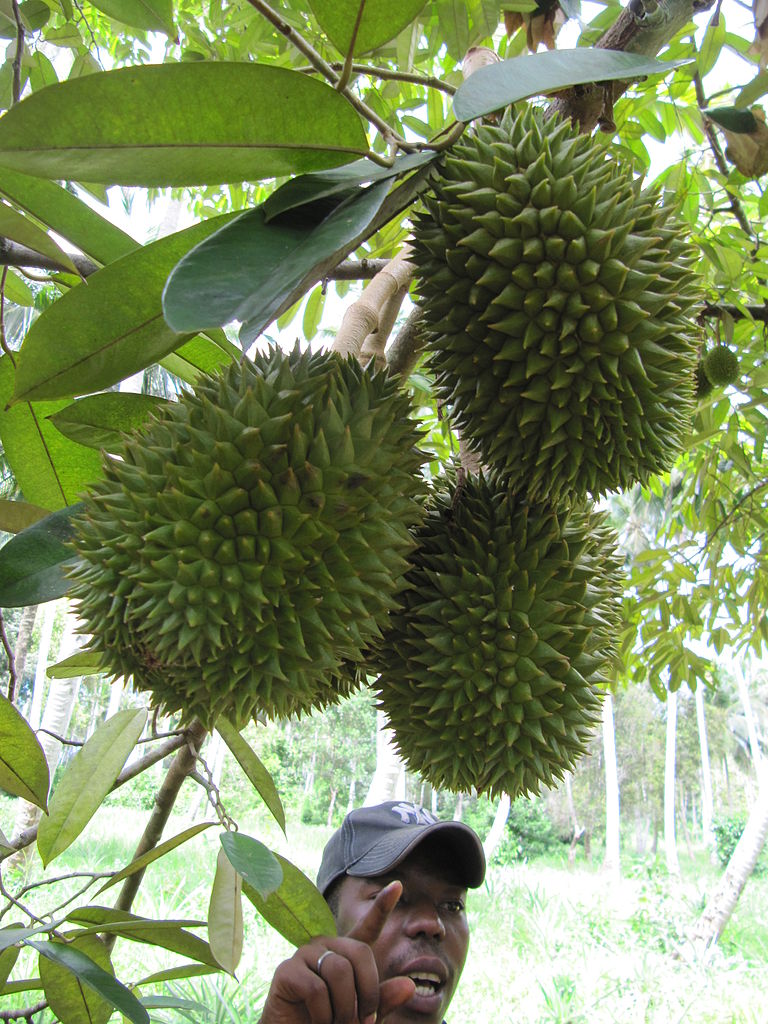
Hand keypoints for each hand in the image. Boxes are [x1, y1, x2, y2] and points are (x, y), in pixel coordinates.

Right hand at [259, 880, 414, 1023]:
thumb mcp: (362, 1016)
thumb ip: (383, 1000)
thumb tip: (410, 985)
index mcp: (346, 955)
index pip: (367, 928)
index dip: (382, 907)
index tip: (398, 885)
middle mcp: (326, 947)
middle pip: (360, 954)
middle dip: (367, 994)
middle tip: (361, 1022)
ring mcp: (304, 956)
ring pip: (339, 971)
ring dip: (344, 1009)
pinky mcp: (286, 971)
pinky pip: (316, 988)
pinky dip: (323, 1014)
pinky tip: (316, 1022)